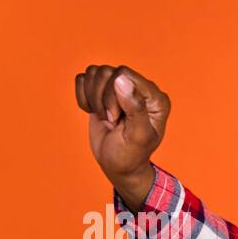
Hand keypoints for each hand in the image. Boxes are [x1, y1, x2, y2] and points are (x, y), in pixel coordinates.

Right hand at [74, 64, 170, 208]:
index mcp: (155, 97)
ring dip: (93, 99)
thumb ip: (135, 107)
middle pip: (106, 72)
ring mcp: (121, 87)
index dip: (113, 96)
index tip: (117, 119)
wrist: (119, 165)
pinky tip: (94, 112)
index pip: (124, 75)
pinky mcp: (103, 91)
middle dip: (102, 99)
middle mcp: (140, 88)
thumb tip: (121, 79)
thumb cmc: (131, 154)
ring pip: (93, 72)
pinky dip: (82, 97)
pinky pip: (82, 79)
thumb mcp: (137, 136)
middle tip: (112, 121)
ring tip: (105, 117)